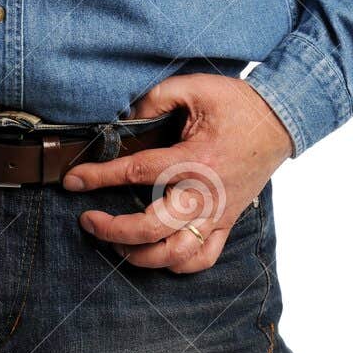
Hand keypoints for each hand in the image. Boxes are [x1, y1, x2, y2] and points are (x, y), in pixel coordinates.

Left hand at [62, 73, 293, 273]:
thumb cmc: (237, 103)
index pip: (136, 172)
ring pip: (175, 254)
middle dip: (112, 230)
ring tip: (116, 243)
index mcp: (193, 159)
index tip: (72, 181)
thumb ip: (154, 99)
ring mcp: (217, 214)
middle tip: (88, 221)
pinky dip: (177, 265)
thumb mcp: (194, 87)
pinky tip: (156, 256)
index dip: (99, 178)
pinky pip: (203, 258)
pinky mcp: (227, 222)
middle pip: (150, 227)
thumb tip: (124, 115)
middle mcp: (204, 194)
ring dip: (139, 255)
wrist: (279, 120)